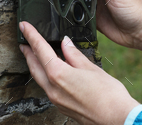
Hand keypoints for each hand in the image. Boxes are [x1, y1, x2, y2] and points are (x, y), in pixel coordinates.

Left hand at [20, 21, 138, 124]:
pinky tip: (52, 72)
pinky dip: (45, 76)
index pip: (40, 49)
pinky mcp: (62, 106)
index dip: (31, 35)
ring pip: (39, 78)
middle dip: (28, 52)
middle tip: (24, 41)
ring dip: (35, 65)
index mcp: (58, 74)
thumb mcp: (91, 68)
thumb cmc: (108, 95)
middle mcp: (53, 88)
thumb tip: (65, 42)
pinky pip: (47, 88)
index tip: (24, 26)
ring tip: (34, 54)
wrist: (117, 119)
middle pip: (34, 65)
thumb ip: (74, 54)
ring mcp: (56, 100)